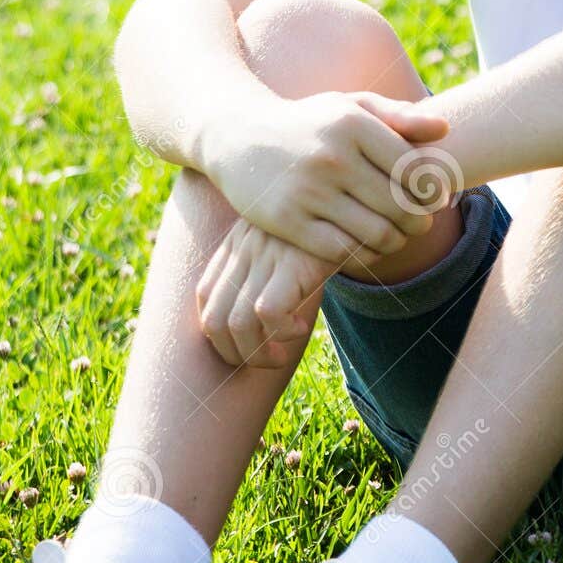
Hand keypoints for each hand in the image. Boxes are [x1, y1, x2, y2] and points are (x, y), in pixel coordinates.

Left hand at [196, 216, 330, 368]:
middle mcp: (244, 247)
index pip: (206, 297)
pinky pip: (268, 311)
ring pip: (237, 323)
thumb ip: (265, 266)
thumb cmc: (324, 230)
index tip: (247, 345)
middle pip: (214, 319)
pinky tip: (299, 328)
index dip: (220, 332)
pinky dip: (281, 332)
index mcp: (237, 242)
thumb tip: (256, 317)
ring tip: (280, 354)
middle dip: (235, 355)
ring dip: (258, 353)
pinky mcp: (292, 262)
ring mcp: (265, 254)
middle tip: (264, 360)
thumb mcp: (286, 243)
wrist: (356, 202)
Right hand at [203, 90, 458, 267]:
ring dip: (396, 242)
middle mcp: (332, 156)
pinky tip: (367, 247)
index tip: (435, 200)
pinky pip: (342, 251)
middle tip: (419, 226)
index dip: (433, 192)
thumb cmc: (307, 122)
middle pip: (400, 206)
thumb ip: (400, 116)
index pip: (415, 170)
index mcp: (353, 124)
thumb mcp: (349, 106)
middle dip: (419, 223)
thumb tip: (445, 128)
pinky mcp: (286, 220)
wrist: (236, 136)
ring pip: (376, 233)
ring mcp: (307, 190)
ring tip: (397, 237)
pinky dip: (364, 255)